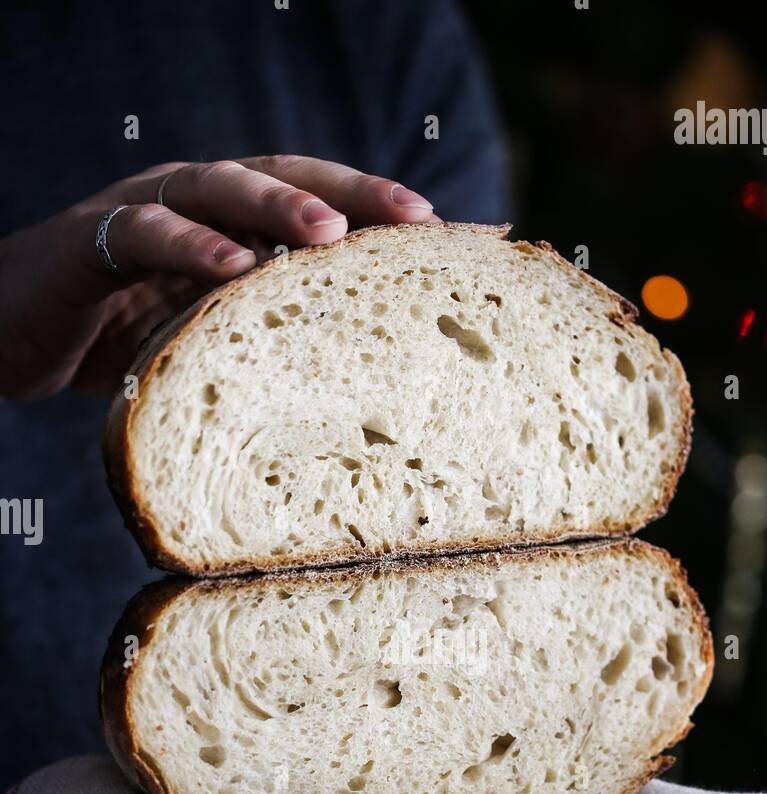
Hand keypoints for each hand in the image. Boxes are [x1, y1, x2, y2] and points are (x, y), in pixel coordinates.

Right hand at [0, 155, 436, 399]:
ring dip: (277, 205)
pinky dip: (189, 246)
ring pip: (218, 188)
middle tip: (415, 218)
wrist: (6, 334)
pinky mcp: (90, 243)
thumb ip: (265, 333)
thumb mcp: (207, 339)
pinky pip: (145, 234)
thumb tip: (361, 375)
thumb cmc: (115, 342)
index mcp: (232, 222)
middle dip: (354, 194)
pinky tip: (231, 266)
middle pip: (286, 177)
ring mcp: (143, 212)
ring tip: (332, 231)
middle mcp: (196, 203)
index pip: (320, 202)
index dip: (383, 212)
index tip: (455, 234)